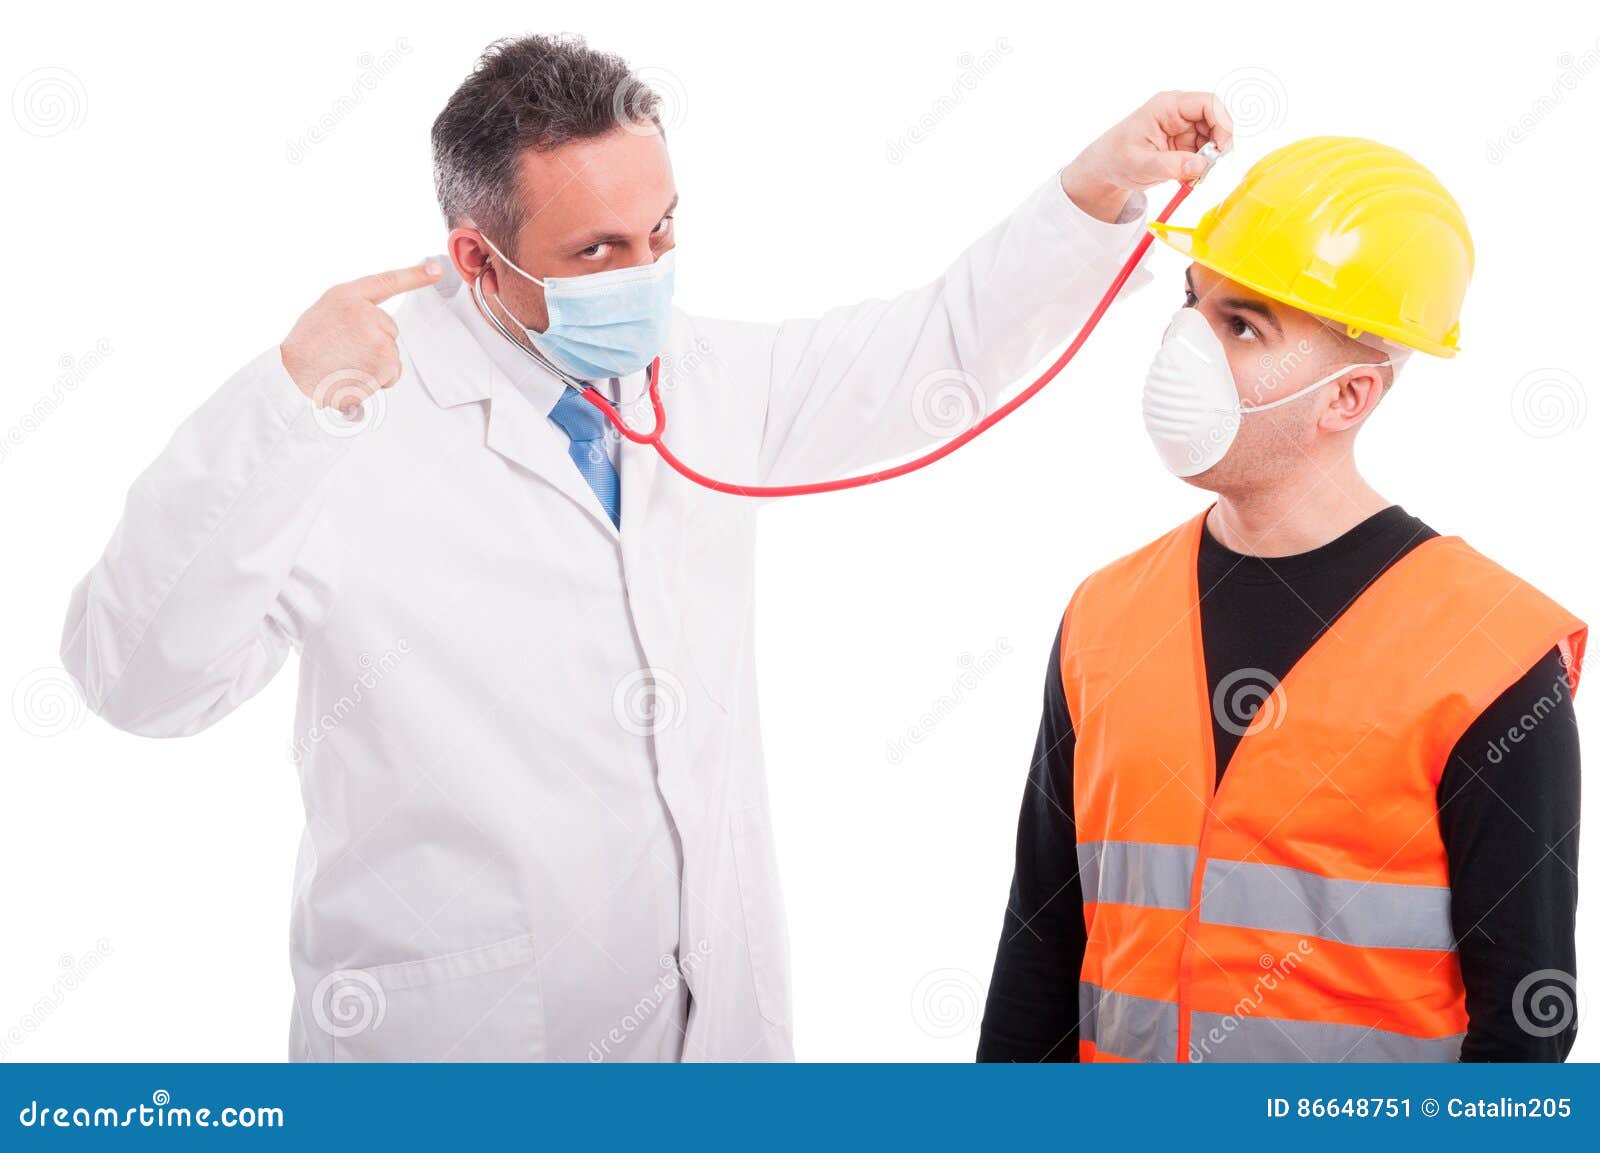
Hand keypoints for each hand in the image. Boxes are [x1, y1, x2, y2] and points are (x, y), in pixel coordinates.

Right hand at [280, 261, 442, 409]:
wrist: (294, 376)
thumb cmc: (307, 346)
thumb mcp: (327, 311)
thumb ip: (355, 309)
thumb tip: (379, 321)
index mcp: (348, 296)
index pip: (388, 281)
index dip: (415, 274)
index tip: (436, 269)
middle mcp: (366, 313)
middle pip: (389, 330)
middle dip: (373, 344)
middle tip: (344, 350)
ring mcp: (378, 337)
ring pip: (391, 354)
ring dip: (375, 365)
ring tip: (346, 364)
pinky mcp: (385, 362)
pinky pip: (392, 374)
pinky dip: (378, 381)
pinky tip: (354, 376)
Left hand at [1061, 91, 1233, 221]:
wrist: (1105, 169)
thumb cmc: (1115, 159)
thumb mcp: (1140, 165)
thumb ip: (1170, 166)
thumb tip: (1200, 166)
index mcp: (1167, 106)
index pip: (1207, 104)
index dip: (1222, 123)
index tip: (1221, 149)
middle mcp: (1177, 113)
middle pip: (1214, 120)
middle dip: (1216, 145)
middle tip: (1207, 169)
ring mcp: (1181, 127)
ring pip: (1211, 138)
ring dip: (1208, 159)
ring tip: (1191, 177)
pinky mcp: (1183, 143)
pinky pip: (1203, 151)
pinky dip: (1200, 166)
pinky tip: (1185, 177)